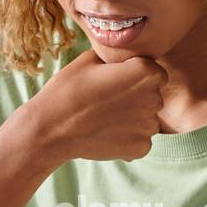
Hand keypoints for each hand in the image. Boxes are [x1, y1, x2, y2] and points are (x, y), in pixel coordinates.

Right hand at [27, 48, 166, 162]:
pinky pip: (141, 141)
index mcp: (146, 72)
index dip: (136, 77)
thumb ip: (116, 59)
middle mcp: (154, 98)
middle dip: (136, 99)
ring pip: (147, 120)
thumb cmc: (68, 89)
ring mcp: (149, 126)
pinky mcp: (141, 148)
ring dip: (132, 120)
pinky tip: (106, 134)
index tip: (118, 83)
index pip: (155, 73)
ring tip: (105, 119)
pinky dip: (127, 139)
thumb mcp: (91, 59)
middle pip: (153, 97)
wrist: (52, 127)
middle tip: (109, 102)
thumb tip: (123, 59)